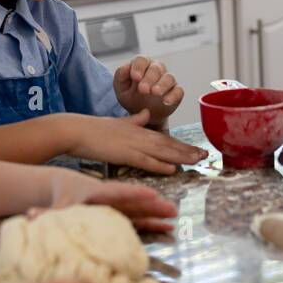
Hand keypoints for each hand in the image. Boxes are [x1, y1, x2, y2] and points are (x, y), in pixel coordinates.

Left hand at [39, 168, 177, 233]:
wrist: (66, 184)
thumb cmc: (63, 195)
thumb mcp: (57, 203)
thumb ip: (48, 211)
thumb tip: (31, 217)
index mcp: (99, 192)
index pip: (117, 192)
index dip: (133, 193)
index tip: (150, 193)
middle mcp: (113, 197)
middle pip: (134, 200)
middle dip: (153, 204)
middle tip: (171, 207)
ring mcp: (119, 204)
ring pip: (141, 208)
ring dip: (157, 212)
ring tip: (174, 215)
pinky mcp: (121, 212)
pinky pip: (140, 218)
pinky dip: (152, 221)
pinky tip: (167, 226)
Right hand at [58, 110, 205, 175]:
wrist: (77, 130)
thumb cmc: (94, 129)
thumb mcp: (118, 122)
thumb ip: (134, 120)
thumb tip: (147, 113)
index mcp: (138, 129)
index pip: (164, 138)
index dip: (181, 144)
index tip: (196, 148)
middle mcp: (139, 135)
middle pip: (168, 144)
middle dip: (187, 150)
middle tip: (205, 155)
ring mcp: (133, 144)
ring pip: (162, 151)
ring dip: (181, 156)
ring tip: (197, 160)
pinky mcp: (124, 154)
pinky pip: (146, 161)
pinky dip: (160, 165)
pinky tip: (172, 169)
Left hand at [113, 56, 183, 125]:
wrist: (141, 113)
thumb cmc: (130, 96)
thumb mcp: (121, 88)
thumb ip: (121, 77)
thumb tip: (124, 68)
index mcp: (142, 65)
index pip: (141, 60)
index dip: (138, 67)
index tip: (135, 77)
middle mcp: (156, 69)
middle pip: (155, 68)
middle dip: (149, 78)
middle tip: (143, 90)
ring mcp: (167, 80)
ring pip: (169, 77)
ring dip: (162, 85)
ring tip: (155, 93)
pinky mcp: (175, 92)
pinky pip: (178, 91)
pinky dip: (173, 95)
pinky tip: (166, 101)